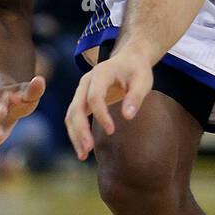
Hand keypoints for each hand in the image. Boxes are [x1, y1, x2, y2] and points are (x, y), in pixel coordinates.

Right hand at [64, 43, 153, 159]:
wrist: (129, 59)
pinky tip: (83, 148)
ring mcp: (81, 91)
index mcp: (101, 73)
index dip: (101, 115)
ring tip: (83, 155)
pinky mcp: (82, 100)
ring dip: (75, 135)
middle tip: (88, 150)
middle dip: (80, 130)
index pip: (95, 96)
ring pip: (71, 115)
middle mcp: (86, 82)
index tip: (112, 131)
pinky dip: (77, 132)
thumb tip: (128, 117)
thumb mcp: (143, 81)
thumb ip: (135, 97)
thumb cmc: (137, 70)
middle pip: (76, 107)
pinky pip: (74, 117)